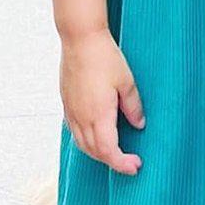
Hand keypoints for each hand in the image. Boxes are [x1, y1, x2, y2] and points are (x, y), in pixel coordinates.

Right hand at [60, 28, 144, 175]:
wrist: (80, 39)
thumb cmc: (105, 57)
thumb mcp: (127, 82)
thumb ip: (133, 107)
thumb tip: (138, 125)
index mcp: (98, 115)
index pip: (108, 151)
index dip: (121, 164)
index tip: (135, 166)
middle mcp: (81, 117)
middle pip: (94, 152)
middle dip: (112, 161)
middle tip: (130, 163)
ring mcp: (71, 111)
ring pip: (82, 144)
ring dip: (98, 153)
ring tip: (115, 152)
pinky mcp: (66, 103)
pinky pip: (74, 131)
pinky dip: (86, 141)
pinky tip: (96, 136)